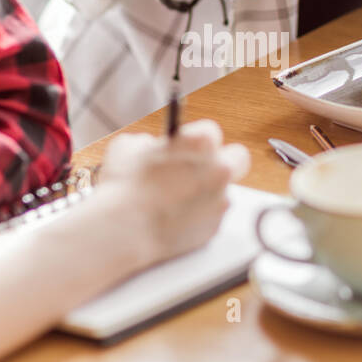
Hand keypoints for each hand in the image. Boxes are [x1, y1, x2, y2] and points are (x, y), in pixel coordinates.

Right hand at [97, 119, 250, 266]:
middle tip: (201, 169)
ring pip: (223, 191)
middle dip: (222, 162)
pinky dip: (198, 218)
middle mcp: (218, 169)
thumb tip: (149, 147)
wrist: (124, 230)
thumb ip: (147, 143)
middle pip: (238, 158)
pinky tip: (174, 219)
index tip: (186, 148)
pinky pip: (211, 217)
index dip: (195, 141)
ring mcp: (220, 200)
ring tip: (176, 201)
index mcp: (201, 143)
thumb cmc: (124, 186)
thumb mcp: (127, 147)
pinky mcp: (215, 227)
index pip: (211, 132)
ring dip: (206, 193)